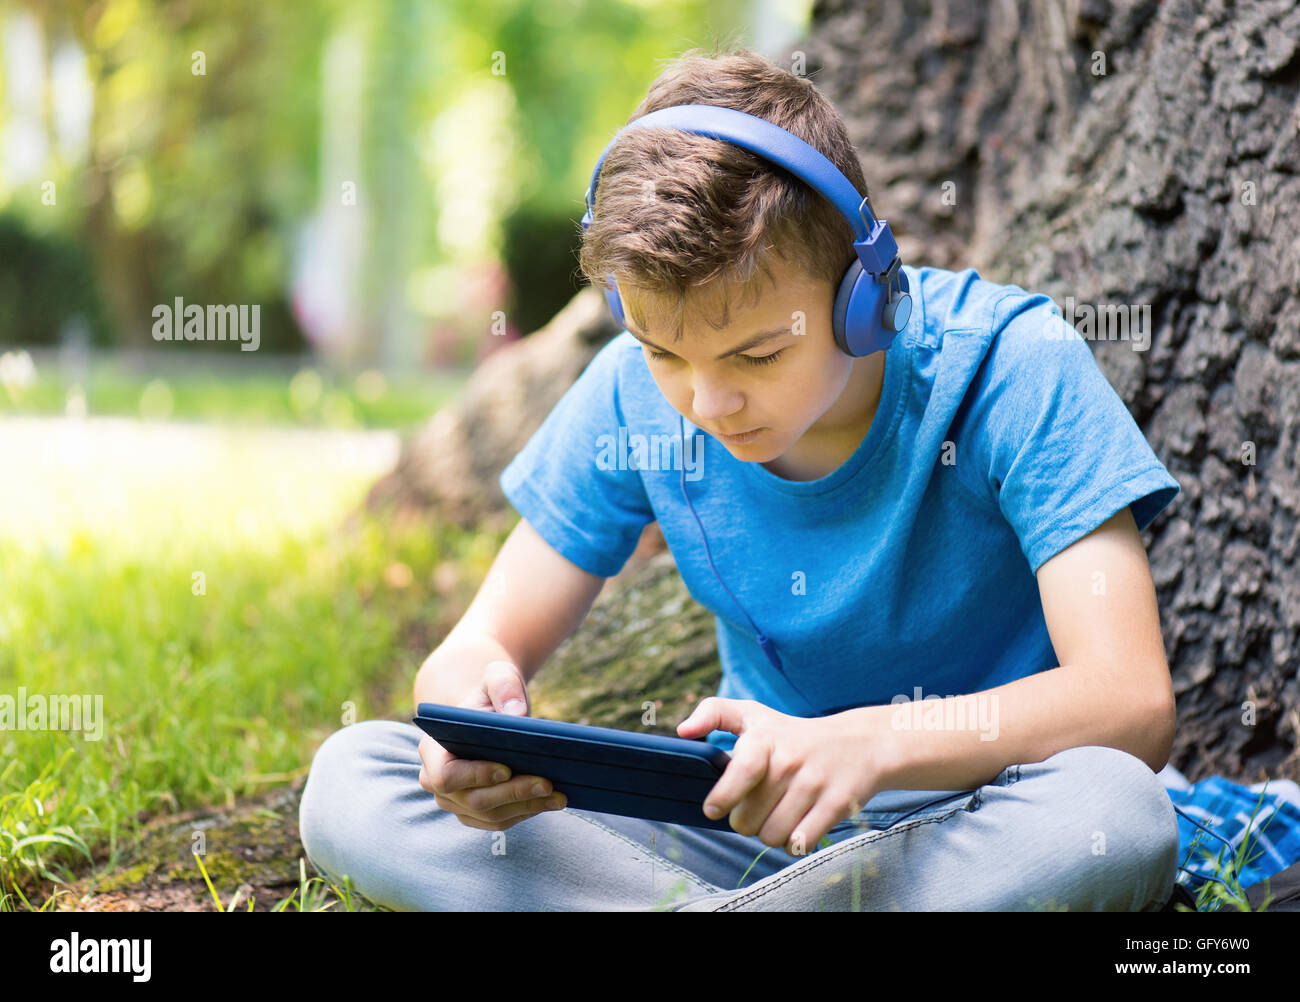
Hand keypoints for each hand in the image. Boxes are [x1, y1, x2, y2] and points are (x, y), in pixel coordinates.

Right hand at [417, 660, 566, 829]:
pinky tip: (552, 800)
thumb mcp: (496, 677)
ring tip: (559, 794)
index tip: (507, 769)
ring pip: (490, 816)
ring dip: (526, 807)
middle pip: (473, 800)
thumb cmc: (490, 695)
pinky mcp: (475, 813)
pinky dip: (527, 812)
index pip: (446, 776)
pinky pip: (500, 820)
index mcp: (432, 750)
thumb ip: (504, 685)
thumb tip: (517, 714)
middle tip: (547, 782)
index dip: (475, 776)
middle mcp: (436, 781)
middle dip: (512, 793)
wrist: (488, 714)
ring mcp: (455, 801)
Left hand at [676, 697, 886, 854]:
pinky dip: (793, 843)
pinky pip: (799, 843)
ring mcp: (815, 785)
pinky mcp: (836, 806)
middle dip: (746, 820)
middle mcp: (790, 762)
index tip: (712, 809)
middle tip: (758, 806)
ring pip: (771, 836)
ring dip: (769, 833)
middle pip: (748, 820)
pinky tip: (798, 825)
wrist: (861, 743)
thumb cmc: (795, 734)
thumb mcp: (755, 715)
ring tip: (778, 814)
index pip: (741, 772)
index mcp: (765, 740)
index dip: (722, 797)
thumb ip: (714, 713)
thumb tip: (683, 730)